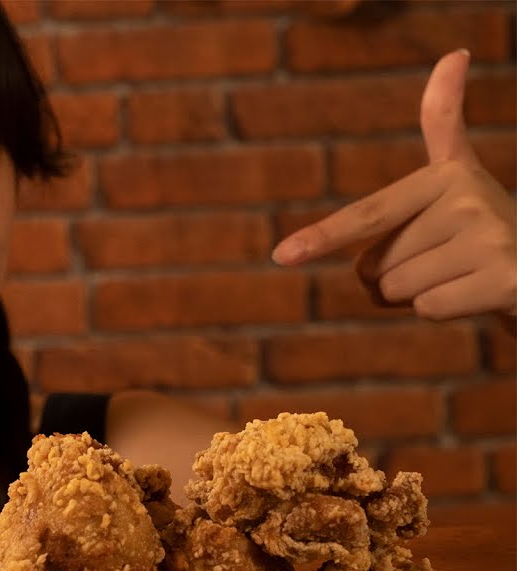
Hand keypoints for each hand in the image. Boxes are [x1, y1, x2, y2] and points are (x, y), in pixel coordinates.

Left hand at [272, 50, 516, 324]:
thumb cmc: (479, 223)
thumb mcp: (456, 174)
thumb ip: (442, 121)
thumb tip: (455, 53)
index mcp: (445, 175)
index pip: (367, 215)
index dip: (322, 237)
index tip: (281, 255)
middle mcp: (468, 201)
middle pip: (374, 266)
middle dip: (395, 275)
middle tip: (441, 260)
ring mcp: (488, 241)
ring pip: (399, 291)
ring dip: (418, 294)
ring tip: (458, 273)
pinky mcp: (503, 280)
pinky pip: (428, 310)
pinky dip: (443, 311)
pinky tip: (475, 292)